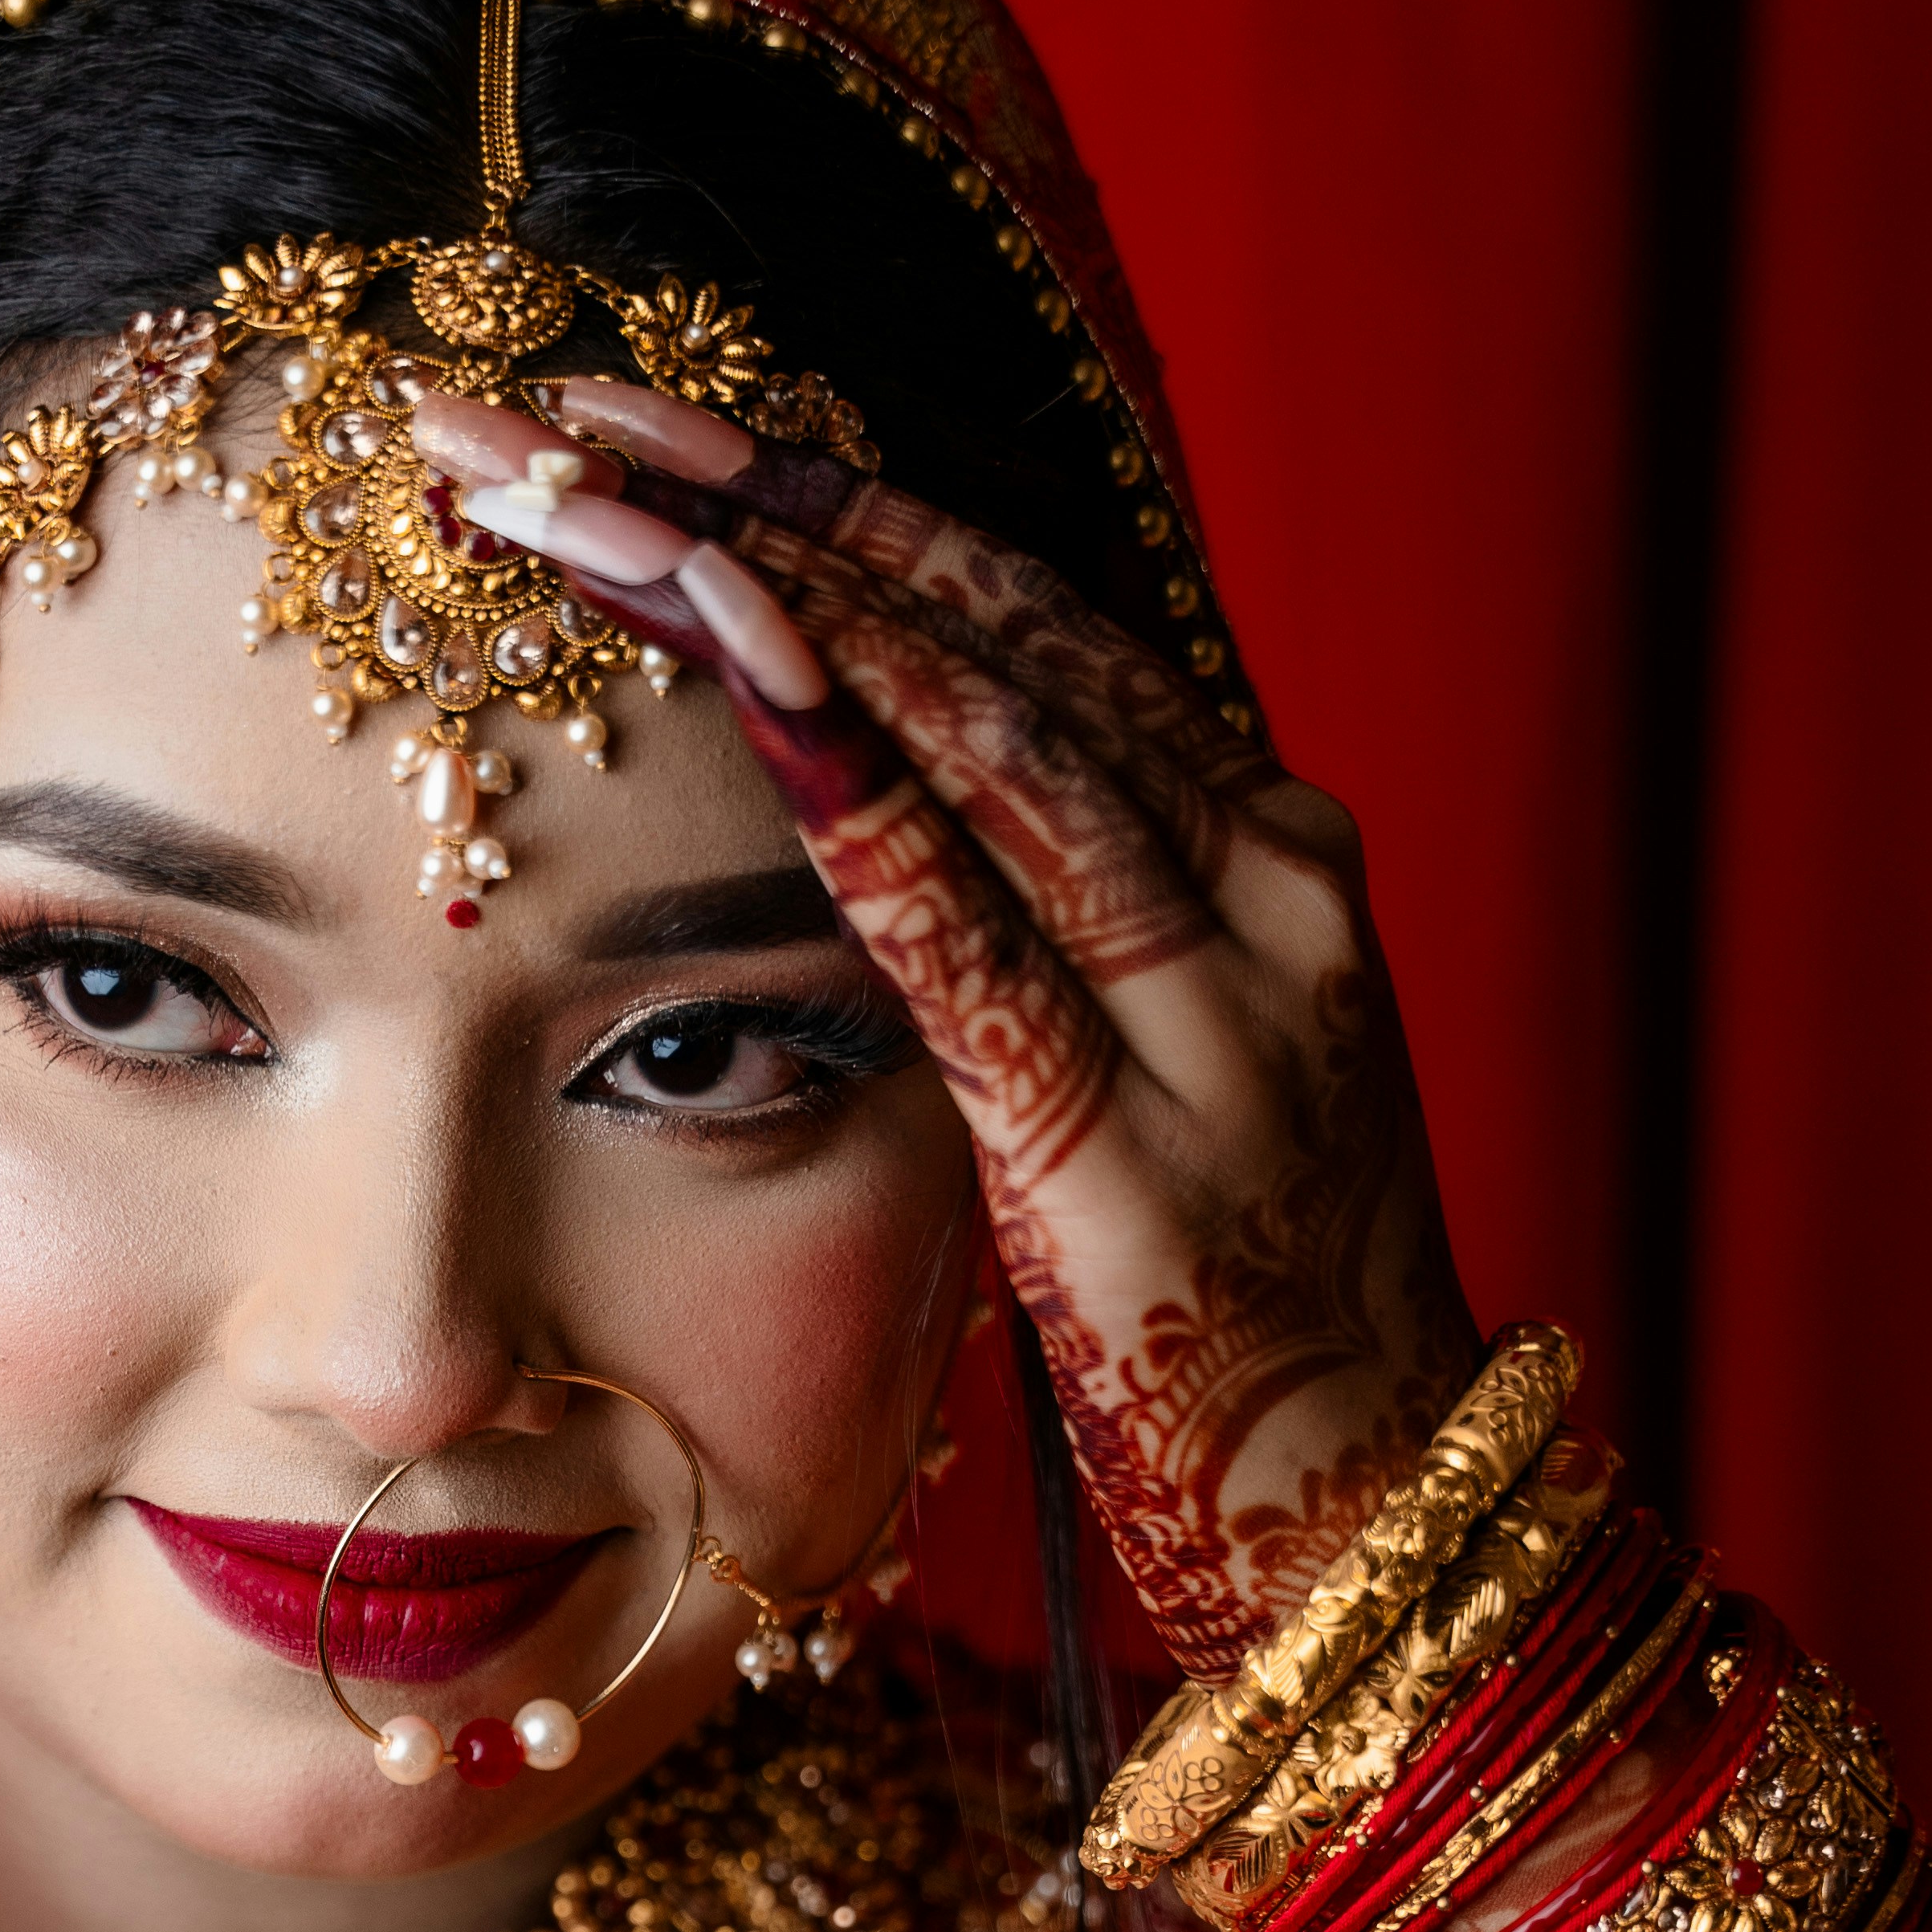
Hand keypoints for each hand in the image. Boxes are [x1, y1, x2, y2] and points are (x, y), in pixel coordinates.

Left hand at [415, 382, 1480, 1675]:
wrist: (1382, 1523)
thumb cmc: (1239, 1315)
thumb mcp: (1154, 1066)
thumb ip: (1047, 931)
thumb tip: (874, 814)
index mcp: (1256, 849)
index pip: (1022, 613)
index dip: (826, 491)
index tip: (638, 414)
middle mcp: (1256, 887)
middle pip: (984, 628)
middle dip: (756, 497)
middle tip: (549, 408)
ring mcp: (1220, 1010)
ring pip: (988, 736)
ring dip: (766, 601)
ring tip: (584, 501)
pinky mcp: (1142, 1154)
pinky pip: (986, 944)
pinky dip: (868, 800)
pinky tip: (745, 682)